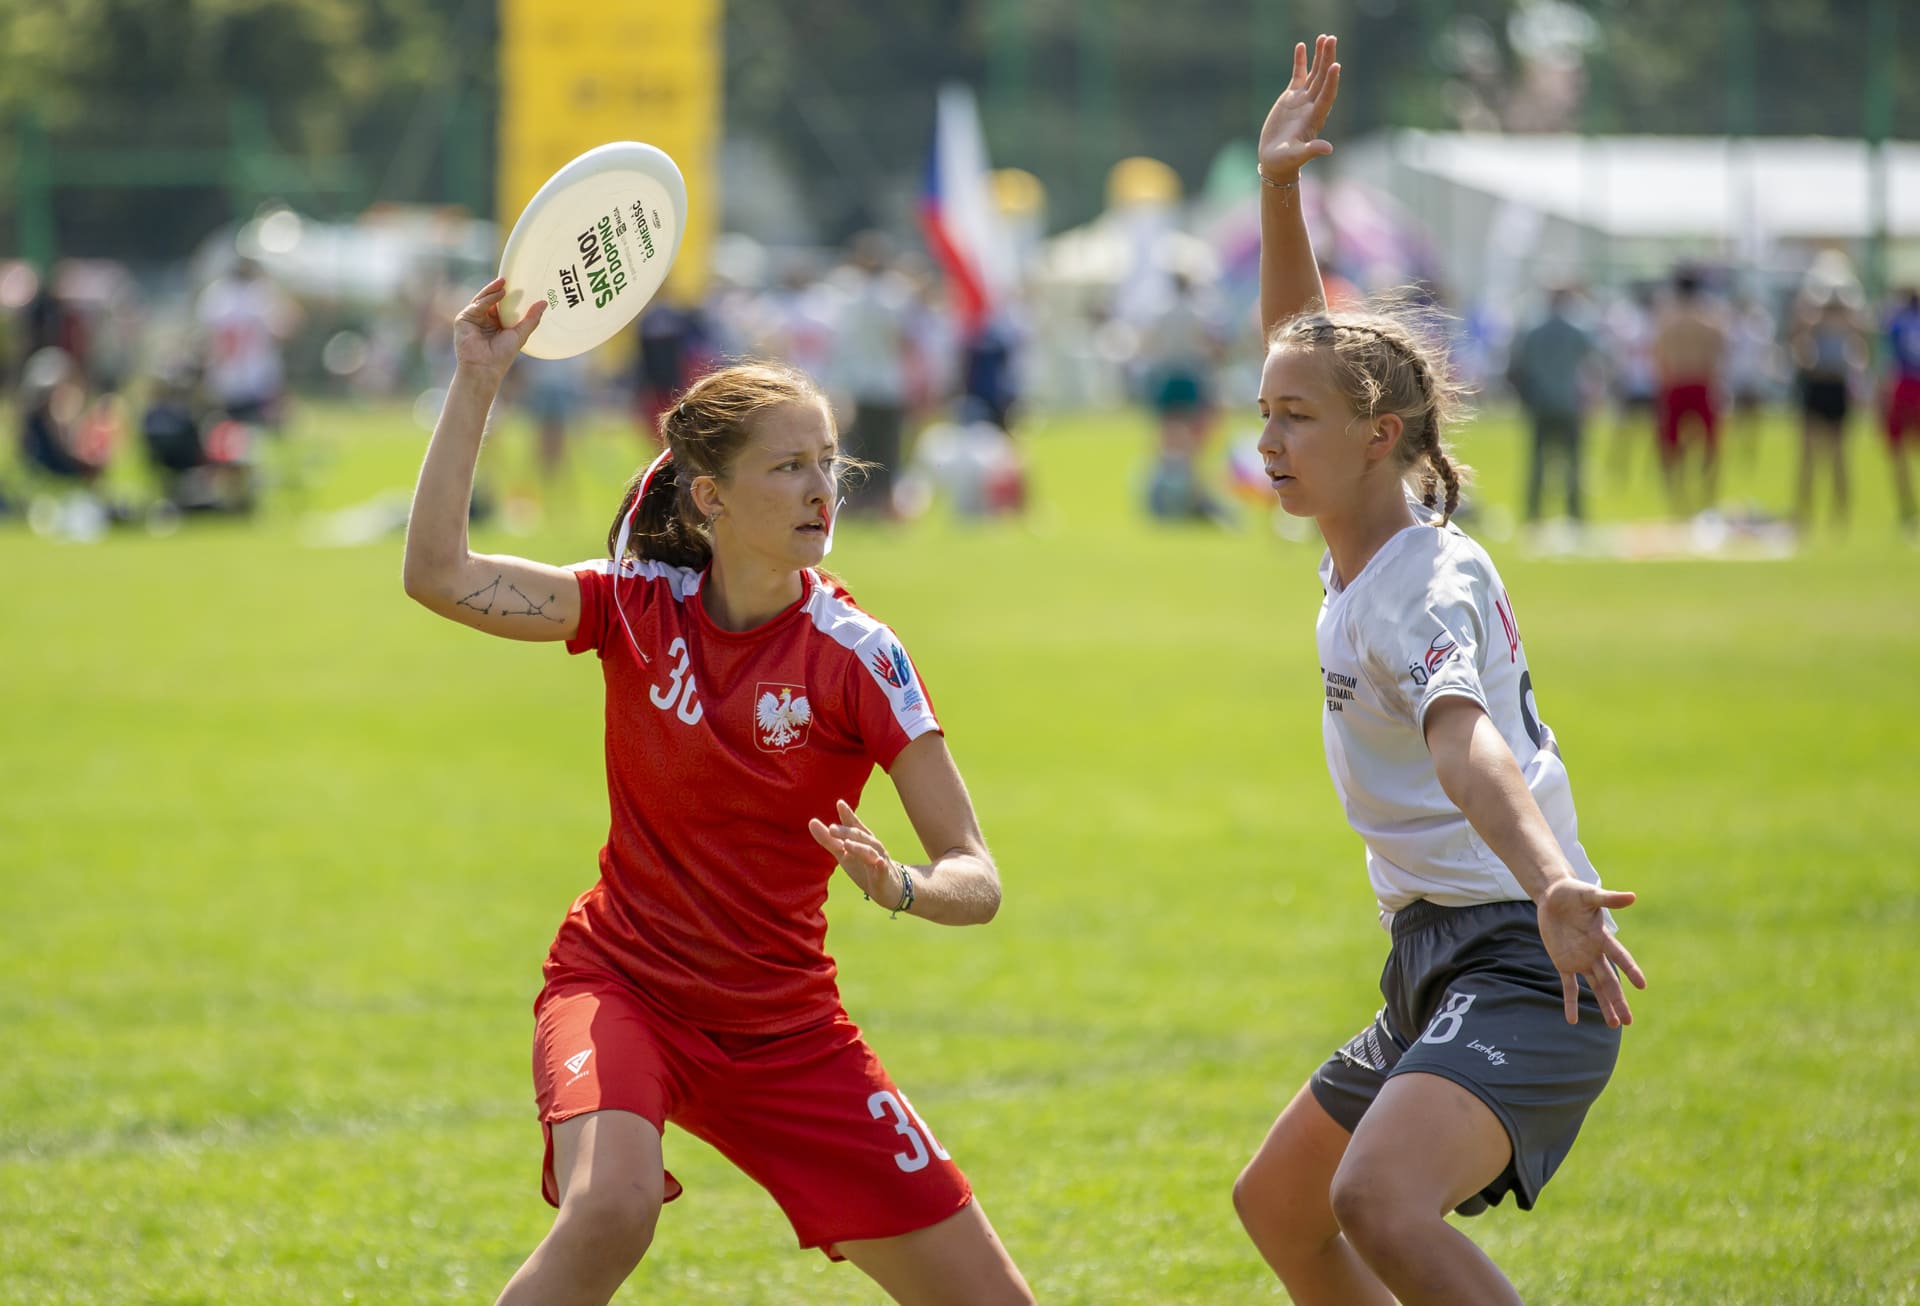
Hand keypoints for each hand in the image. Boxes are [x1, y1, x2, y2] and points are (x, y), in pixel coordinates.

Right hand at [452, 277, 544, 379]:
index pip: (502, 304)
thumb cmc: (502, 355)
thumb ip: (531, 318)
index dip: (509, 295)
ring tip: (504, 284)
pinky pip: (477, 305)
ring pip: (483, 299)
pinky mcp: (464, 319)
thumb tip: (544, 302)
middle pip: (491, 299)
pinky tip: (499, 294)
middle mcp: (484, 319)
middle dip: (499, 289)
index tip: (520, 285)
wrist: (485, 368)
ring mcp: (473, 318)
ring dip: (493, 290)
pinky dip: (487, 299)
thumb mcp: (520, 334)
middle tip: (509, 279)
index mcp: (496, 322)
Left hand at [809, 799, 907, 909]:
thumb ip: (828, 839)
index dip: (847, 815)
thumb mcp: (843, 853)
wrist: (888, 888)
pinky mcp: (884, 875)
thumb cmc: (863, 867)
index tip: (839, 803)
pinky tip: (878, 862)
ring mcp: (879, 860)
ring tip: (846, 844)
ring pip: (870, 851)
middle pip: (859, 836)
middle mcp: (871, 846)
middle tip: (831, 828)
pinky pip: (883, 870)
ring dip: (859, 847)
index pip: (854, 825)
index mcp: (861, 840)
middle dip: (846, 832)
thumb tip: (811, 821)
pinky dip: (881, 865)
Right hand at [1258, 33, 1340, 183]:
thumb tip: (1328, 149)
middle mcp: (1312, 105)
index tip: (1336, 64)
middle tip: (1332, 39)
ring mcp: (1303, 100)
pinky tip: (1301, 45)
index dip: (1331, 81)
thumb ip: (1312, 150)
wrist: (1276, 161)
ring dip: (1319, 56)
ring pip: (1314, 73)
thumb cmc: (1286, 162)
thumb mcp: (1297, 156)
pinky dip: (1300, 61)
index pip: (1326, 95)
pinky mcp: (1291, 97)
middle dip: (1327, 59)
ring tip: (1324, 37)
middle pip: (1323, 78)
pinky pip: (1298, 75)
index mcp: (1315, 118)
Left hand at [1537, 879, 1646, 1027]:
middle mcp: (1595, 952)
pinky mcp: (1563, 962)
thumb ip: (1608, 898)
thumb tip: (1632, 896)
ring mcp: (1580, 959)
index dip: (1630, 969)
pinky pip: (1569, 986)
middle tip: (1629, 1022)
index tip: (1642, 985)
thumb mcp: (1589, 894)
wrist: (1553, 895)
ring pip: (1595, 987)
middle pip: (1610, 980)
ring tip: (1614, 1026)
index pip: (1619, 956)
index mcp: (1602, 937)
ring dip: (1604, 1005)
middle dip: (1618, 1000)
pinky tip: (1573, 1020)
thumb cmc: (1573, 892)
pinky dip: (1570, 1002)